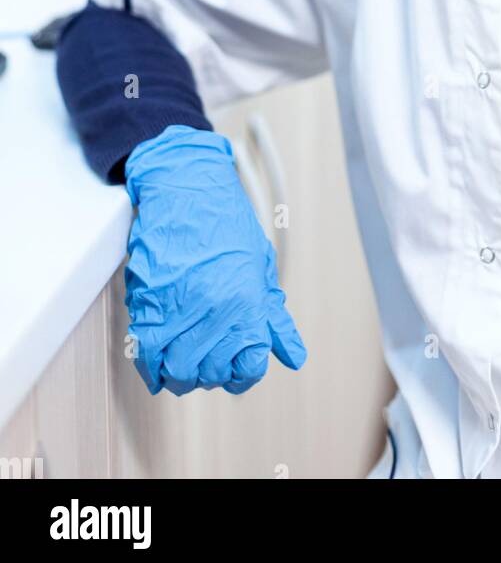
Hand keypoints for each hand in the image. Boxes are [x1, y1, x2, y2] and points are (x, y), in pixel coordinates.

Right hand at [123, 124, 305, 395]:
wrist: (187, 188)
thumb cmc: (226, 222)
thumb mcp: (261, 266)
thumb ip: (274, 317)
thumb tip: (292, 355)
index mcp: (247, 303)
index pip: (247, 368)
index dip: (241, 374)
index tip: (233, 365)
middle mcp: (215, 310)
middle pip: (209, 374)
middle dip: (208, 374)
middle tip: (205, 359)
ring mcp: (180, 307)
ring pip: (177, 370)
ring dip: (179, 373)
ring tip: (182, 359)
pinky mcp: (148, 301)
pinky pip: (146, 352)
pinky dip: (150, 365)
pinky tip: (157, 359)